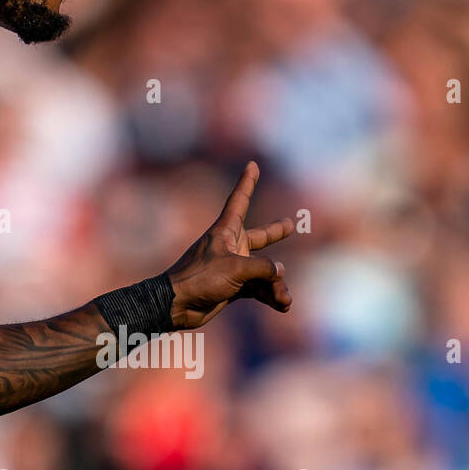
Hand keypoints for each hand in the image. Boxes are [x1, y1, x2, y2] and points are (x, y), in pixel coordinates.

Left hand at [164, 161, 293, 329]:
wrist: (177, 305)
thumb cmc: (201, 278)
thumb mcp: (237, 268)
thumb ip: (264, 268)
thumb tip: (280, 272)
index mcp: (226, 231)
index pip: (239, 200)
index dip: (247, 182)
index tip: (252, 165)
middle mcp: (231, 246)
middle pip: (260, 236)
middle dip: (276, 232)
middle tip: (291, 225)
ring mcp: (232, 267)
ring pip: (264, 270)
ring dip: (277, 284)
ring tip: (284, 299)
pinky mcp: (233, 286)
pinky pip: (259, 288)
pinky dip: (271, 295)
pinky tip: (282, 305)